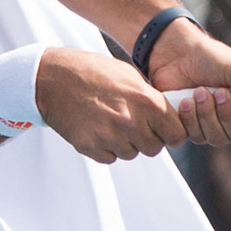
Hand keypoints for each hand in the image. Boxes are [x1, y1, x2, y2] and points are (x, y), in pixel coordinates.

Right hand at [37, 47, 187, 163]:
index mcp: (146, 101)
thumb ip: (149, 98)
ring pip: (131, 154)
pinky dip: (106, 148)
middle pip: (154, 148)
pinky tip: (98, 128)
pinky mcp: (91, 147)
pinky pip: (110, 158)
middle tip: (134, 125)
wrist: (53, 78)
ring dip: (125, 143)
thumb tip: (165, 115)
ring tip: (111, 122)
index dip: (171, 133)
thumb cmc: (90, 72)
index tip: (165, 131)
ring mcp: (110, 136)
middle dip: (147, 139)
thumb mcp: (129, 76)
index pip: (176, 134)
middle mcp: (130, 122)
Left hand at [145, 20, 230, 146]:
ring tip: (199, 91)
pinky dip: (190, 118)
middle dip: (227, 114)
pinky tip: (186, 101)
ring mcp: (217, 126)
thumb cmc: (211, 58)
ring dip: (206, 114)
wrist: (175, 55)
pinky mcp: (195, 129)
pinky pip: (197, 138)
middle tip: (219, 91)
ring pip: (218, 140)